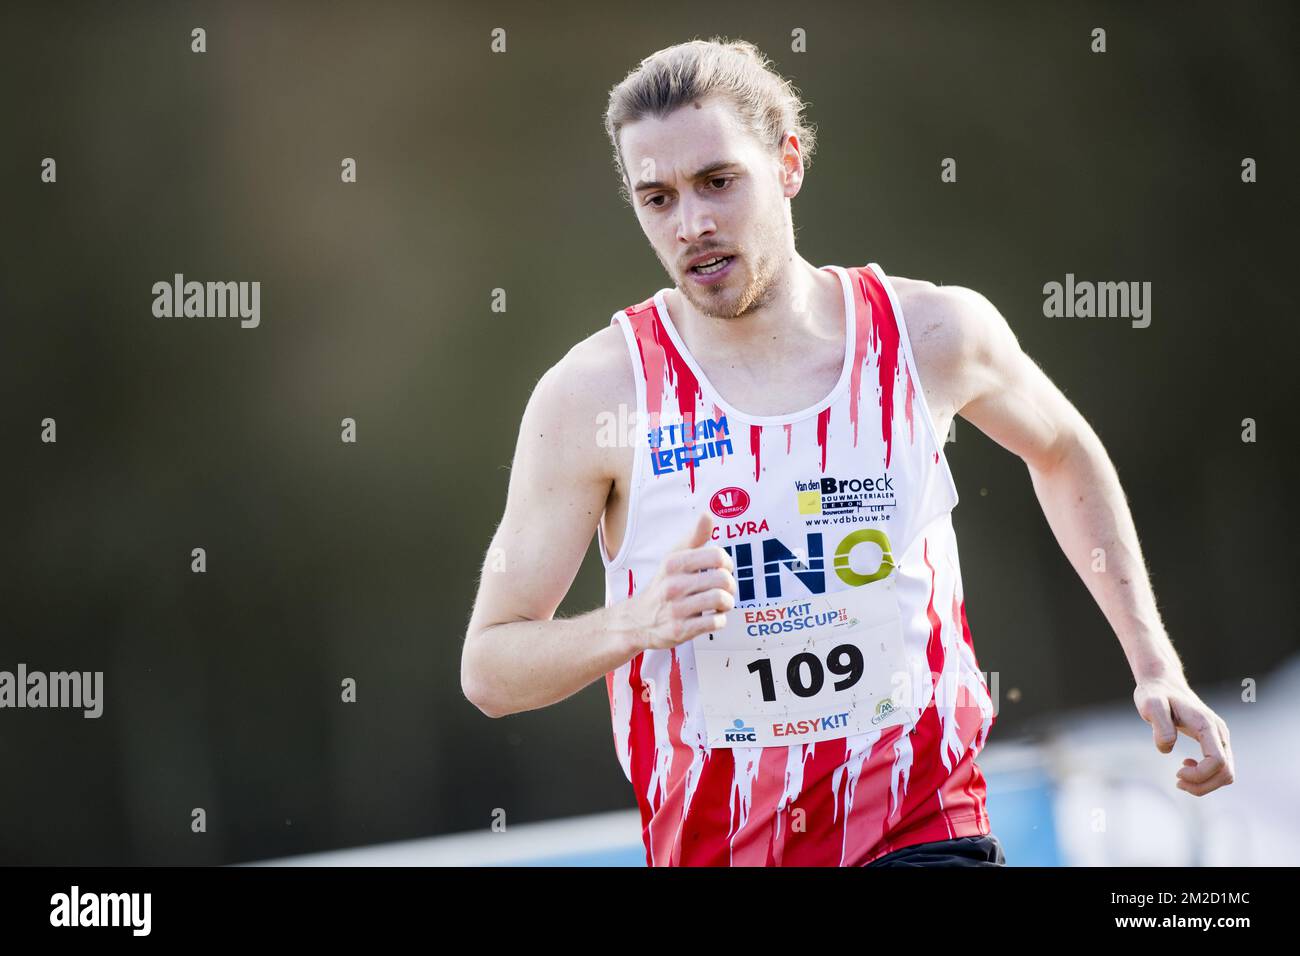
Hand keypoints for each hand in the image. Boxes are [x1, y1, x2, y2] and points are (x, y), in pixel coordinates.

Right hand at [620, 509, 737, 652]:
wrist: (637, 620)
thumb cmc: (663, 586)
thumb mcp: (674, 558)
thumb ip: (694, 538)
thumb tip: (707, 515)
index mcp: (673, 563)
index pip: (717, 555)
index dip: (727, 563)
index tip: (722, 569)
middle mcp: (673, 585)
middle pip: (723, 579)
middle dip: (730, 585)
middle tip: (725, 589)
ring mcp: (676, 609)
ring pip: (721, 600)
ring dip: (727, 603)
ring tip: (721, 603)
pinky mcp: (680, 631)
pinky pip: (715, 622)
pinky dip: (720, 620)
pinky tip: (712, 617)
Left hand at [1133, 675, 1234, 795]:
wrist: (1162, 683)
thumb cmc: (1154, 694)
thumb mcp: (1150, 705)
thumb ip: (1160, 725)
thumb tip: (1167, 749)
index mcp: (1206, 725)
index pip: (1218, 761)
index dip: (1199, 775)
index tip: (1176, 772)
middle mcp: (1219, 732)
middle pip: (1227, 772)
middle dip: (1203, 785)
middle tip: (1177, 782)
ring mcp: (1220, 737)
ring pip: (1227, 773)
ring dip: (1206, 784)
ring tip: (1180, 777)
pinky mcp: (1215, 741)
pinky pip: (1221, 767)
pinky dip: (1206, 776)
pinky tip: (1186, 765)